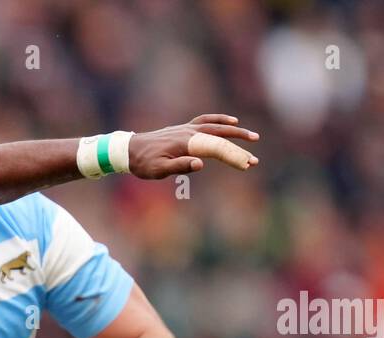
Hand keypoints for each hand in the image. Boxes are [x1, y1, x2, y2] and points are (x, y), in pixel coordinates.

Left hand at [128, 114, 258, 178]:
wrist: (129, 150)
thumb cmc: (143, 164)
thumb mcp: (159, 170)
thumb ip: (179, 166)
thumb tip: (200, 163)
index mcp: (187, 143)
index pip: (216, 149)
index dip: (233, 156)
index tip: (247, 165)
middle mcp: (190, 133)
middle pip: (220, 137)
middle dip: (239, 148)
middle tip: (255, 159)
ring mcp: (187, 129)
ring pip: (217, 127)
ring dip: (235, 132)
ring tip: (252, 137)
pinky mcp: (184, 129)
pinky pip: (207, 121)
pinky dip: (220, 120)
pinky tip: (231, 123)